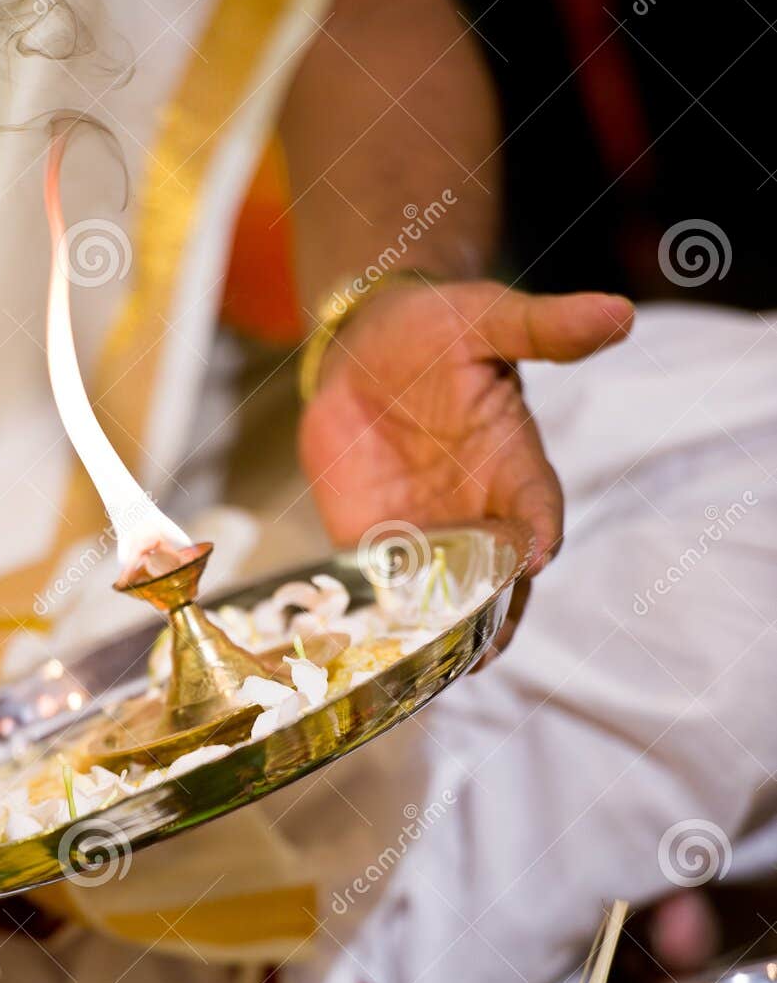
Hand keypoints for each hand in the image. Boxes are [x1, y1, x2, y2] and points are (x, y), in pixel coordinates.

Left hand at [299, 279, 633, 645]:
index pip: (537, 509)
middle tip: (488, 647)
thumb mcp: (488, 319)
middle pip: (500, 578)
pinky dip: (386, 621)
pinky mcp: (374, 541)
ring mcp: (428, 531)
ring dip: (447, 634)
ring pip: (447, 598)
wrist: (362, 346)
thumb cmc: (435, 329)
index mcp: (512, 464)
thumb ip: (543, 329)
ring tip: (443, 669)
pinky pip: (386, 590)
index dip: (539, 532)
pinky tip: (382, 652)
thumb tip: (621, 313)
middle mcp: (477, 510)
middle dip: (497, 614)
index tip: (537, 554)